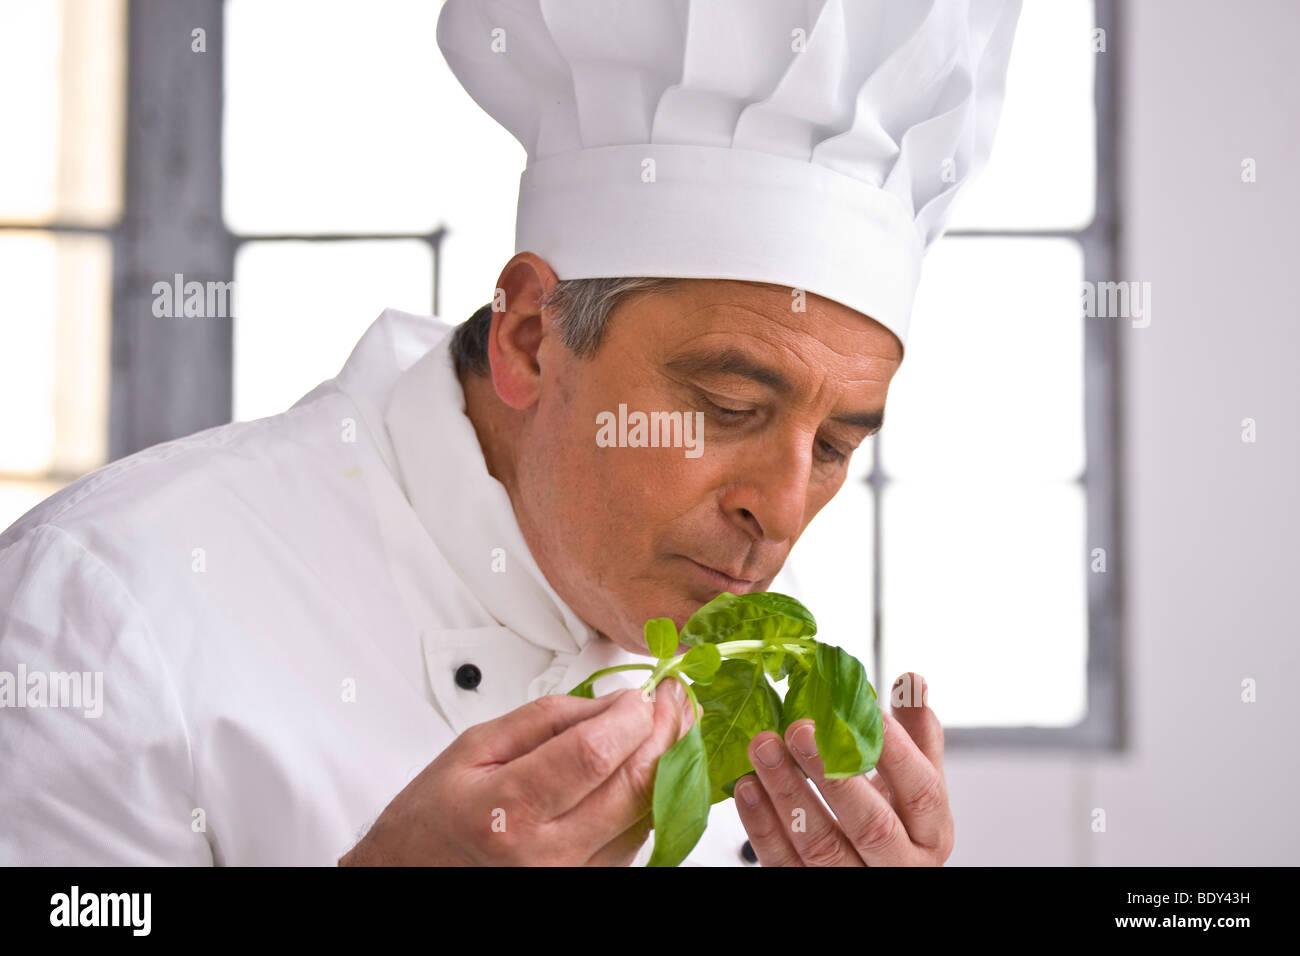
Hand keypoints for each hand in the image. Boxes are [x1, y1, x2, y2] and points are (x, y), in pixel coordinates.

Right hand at [339, 681, 692, 865]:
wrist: (414, 873)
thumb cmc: (437, 814)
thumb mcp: (478, 745)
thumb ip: (550, 718)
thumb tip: (613, 702)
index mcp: (508, 811)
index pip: (593, 755)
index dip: (630, 717)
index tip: (643, 692)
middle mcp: (546, 855)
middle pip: (634, 787)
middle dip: (664, 733)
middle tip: (675, 698)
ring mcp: (571, 878)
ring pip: (647, 815)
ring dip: (669, 764)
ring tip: (674, 724)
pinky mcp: (587, 886)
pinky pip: (636, 840)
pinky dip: (651, 797)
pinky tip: (652, 766)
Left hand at [733, 672, 952, 865]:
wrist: (873, 869)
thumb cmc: (895, 821)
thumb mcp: (915, 780)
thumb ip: (916, 734)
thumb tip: (912, 681)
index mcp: (930, 833)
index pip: (921, 792)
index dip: (895, 752)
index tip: (867, 710)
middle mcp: (898, 865)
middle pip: (870, 825)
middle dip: (832, 775)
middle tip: (800, 728)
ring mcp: (854, 882)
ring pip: (821, 847)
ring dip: (788, 792)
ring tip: (764, 748)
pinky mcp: (810, 889)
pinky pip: (784, 863)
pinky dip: (763, 824)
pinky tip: (748, 787)